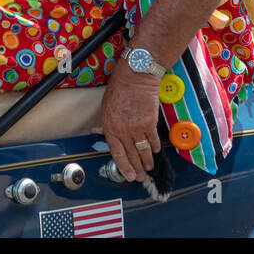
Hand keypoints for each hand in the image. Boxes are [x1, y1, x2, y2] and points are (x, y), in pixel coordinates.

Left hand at [92, 63, 161, 181]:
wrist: (135, 76)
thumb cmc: (119, 88)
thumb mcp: (106, 106)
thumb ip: (104, 124)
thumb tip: (97, 133)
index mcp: (110, 127)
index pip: (116, 153)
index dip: (123, 167)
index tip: (128, 176)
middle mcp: (123, 130)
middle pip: (131, 155)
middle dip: (136, 168)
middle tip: (140, 177)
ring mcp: (137, 127)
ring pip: (143, 150)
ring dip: (147, 161)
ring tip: (149, 167)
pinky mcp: (150, 122)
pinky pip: (153, 139)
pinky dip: (155, 147)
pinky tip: (156, 151)